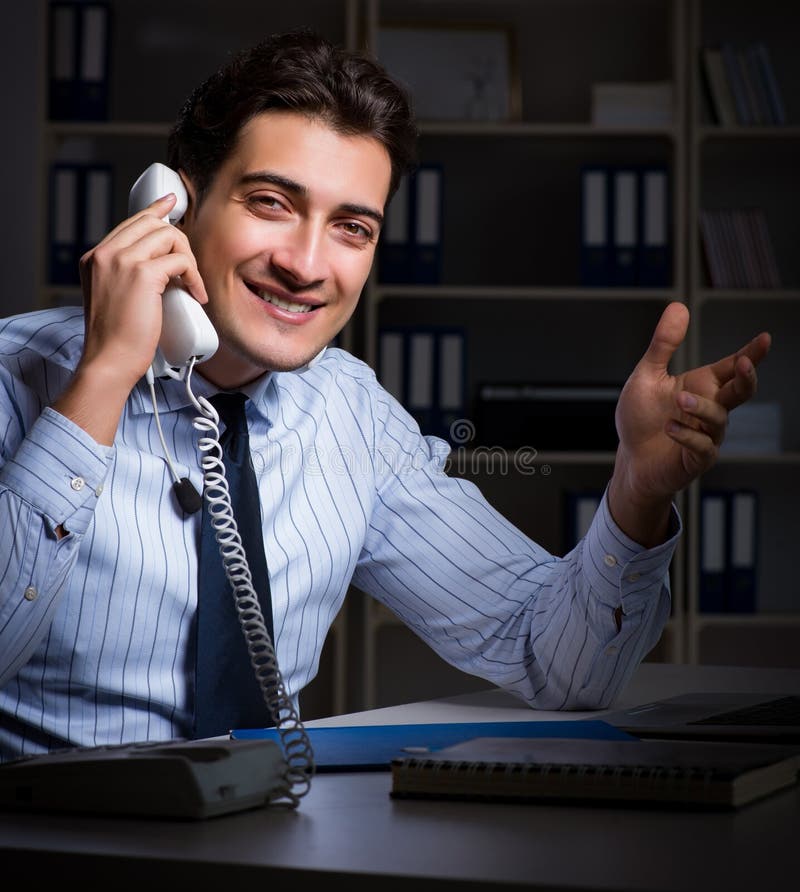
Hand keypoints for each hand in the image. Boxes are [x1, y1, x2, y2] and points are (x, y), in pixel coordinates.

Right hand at [52, 193, 208, 445]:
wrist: (109, 360)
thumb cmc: (116, 339)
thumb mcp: (114, 298)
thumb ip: (127, 277)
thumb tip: (162, 265)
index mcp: (95, 258)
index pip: (131, 223)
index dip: (156, 212)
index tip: (172, 205)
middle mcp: (105, 253)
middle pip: (152, 223)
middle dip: (180, 243)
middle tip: (190, 268)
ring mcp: (122, 261)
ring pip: (169, 236)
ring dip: (188, 260)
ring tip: (191, 286)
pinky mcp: (142, 274)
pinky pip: (181, 260)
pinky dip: (194, 277)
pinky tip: (196, 294)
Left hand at [609, 302, 770, 542]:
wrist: (630, 458)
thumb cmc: (641, 418)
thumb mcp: (647, 376)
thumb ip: (663, 345)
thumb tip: (678, 306)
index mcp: (702, 385)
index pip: (732, 367)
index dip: (751, 354)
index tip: (765, 339)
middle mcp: (711, 408)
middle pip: (742, 391)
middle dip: (747, 377)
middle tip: (742, 363)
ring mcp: (708, 434)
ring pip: (719, 418)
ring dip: (701, 408)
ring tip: (679, 401)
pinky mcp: (697, 458)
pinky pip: (704, 446)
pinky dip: (687, 435)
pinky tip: (670, 427)